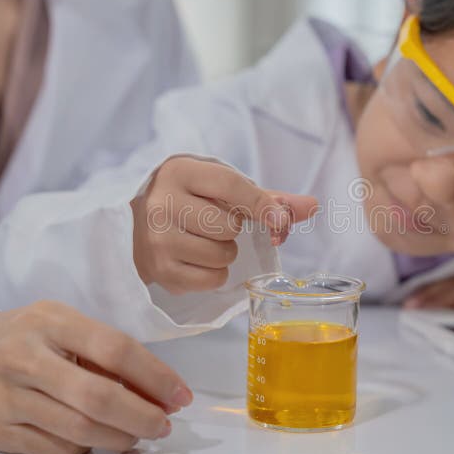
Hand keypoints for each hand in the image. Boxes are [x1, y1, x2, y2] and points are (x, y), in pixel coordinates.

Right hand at [0, 301, 192, 453]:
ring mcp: (7, 397)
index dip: (155, 376)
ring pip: (79, 431)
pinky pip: (54, 451)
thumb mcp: (58, 324)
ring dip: (120, 439)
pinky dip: (85, 451)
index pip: (115, 349)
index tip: (180, 395)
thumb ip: (101, 351)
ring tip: (137, 436)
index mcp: (51, 321)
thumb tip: (155, 389)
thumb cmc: (19, 336)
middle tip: (163, 425)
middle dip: (142, 417)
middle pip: (98, 397)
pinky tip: (96, 443)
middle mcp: (26, 357)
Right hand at [132, 156, 316, 293]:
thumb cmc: (193, 198)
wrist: (140, 217)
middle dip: (233, 229)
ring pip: (221, 255)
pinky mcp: (158, 270)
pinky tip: (197, 259)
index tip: (277, 220)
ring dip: (224, 253)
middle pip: (229, 227)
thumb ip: (269, 198)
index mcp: (180, 173)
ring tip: (206, 241)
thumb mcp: (224, 188)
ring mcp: (156, 240)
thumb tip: (313, 206)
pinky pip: (210, 280)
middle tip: (215, 224)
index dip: (262, 205)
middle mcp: (162, 204)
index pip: (232, 188)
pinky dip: (214, 274)